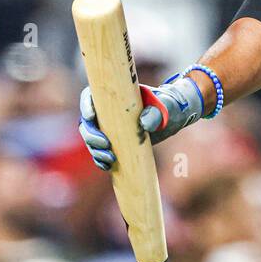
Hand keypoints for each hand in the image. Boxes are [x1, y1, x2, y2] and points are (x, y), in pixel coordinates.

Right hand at [78, 76, 204, 169]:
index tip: (91, 116)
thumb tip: (143, 123)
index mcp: (115, 95)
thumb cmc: (168, 105)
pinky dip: (100, 159)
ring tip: (110, 159)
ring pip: (91, 139)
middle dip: (91, 135)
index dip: (86, 105)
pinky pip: (100, 151)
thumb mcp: (165, 106)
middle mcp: (108, 111)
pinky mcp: (114, 142)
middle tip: (106, 145)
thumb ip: (156, 112)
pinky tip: (107, 166)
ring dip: (95, 150)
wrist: (174, 116)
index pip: (91, 96)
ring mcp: (109, 127)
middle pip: (87, 122)